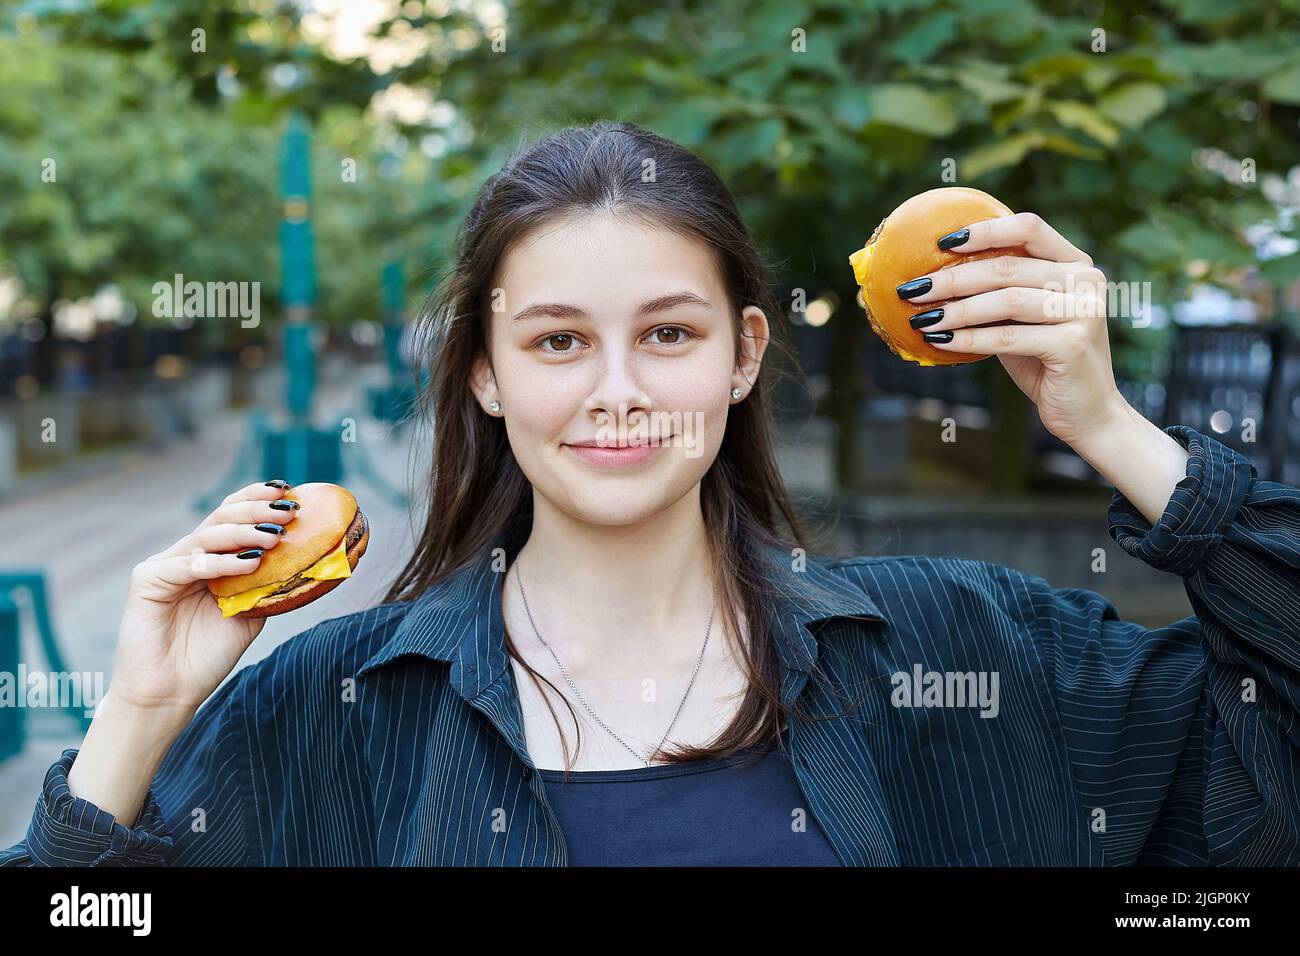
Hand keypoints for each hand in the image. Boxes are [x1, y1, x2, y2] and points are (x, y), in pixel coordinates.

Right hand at [109, 480, 299, 717]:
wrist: (171, 693)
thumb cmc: (208, 655)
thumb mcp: (249, 613)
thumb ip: (268, 585)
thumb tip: (306, 560)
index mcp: (209, 558)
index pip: (232, 516)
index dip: (257, 498)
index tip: (288, 491)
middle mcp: (186, 555)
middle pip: (221, 518)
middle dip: (257, 510)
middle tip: (288, 510)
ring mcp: (164, 565)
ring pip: (207, 535)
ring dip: (245, 532)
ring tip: (275, 536)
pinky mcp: (146, 580)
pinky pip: (188, 564)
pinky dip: (221, 562)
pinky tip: (249, 563)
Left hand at [897, 211, 1127, 449]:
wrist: (1086, 412)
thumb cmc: (1044, 361)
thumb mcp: (1022, 320)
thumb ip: (998, 293)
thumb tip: (934, 277)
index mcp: (1076, 264)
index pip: (1029, 228)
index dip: (984, 231)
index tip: (941, 243)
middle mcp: (1086, 281)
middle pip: (1008, 267)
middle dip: (953, 278)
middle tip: (912, 289)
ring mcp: (1084, 311)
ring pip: (1006, 301)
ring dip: (956, 310)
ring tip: (921, 319)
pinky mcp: (1072, 345)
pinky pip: (1008, 337)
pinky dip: (969, 340)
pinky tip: (940, 341)